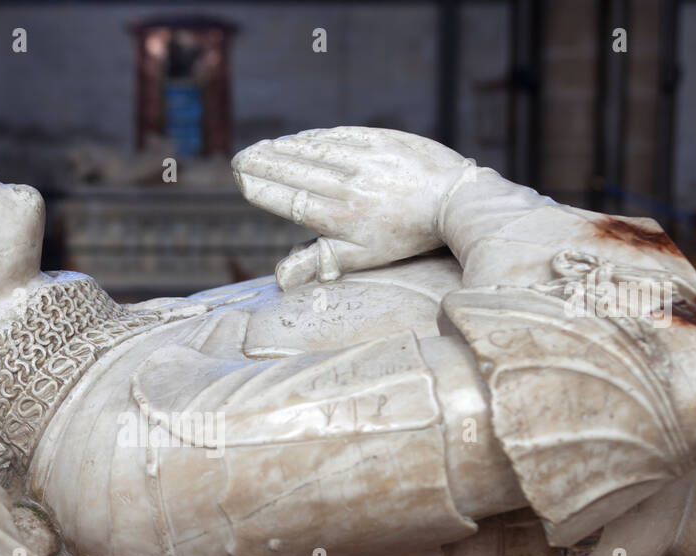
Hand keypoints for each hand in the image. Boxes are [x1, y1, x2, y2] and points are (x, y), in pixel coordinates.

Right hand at [231, 127, 471, 288]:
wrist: (456, 202)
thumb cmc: (406, 235)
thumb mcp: (362, 257)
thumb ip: (318, 262)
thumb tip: (279, 279)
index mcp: (342, 219)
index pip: (290, 201)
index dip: (262, 189)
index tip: (242, 180)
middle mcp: (349, 187)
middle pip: (295, 173)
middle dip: (263, 165)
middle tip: (239, 161)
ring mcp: (365, 160)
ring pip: (313, 152)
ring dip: (283, 149)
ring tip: (261, 148)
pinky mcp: (380, 139)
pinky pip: (338, 137)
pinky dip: (314, 138)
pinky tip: (299, 139)